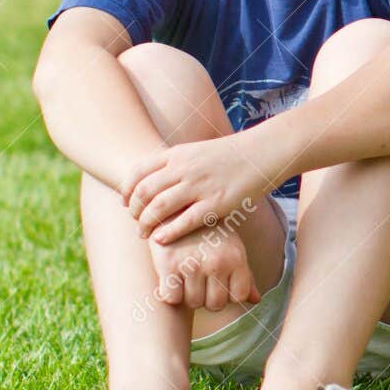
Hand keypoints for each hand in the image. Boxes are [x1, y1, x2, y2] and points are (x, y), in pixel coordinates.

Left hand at [123, 132, 279, 243]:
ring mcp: (200, 186)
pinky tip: (161, 239)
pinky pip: (185, 222)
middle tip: (135, 221)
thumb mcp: (197, 150)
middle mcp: (184, 168)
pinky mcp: (217, 203)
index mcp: (177, 154)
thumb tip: (154, 179)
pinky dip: (168, 232)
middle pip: (144, 192)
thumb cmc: (231, 154)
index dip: (126, 190)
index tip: (125, 203)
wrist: (263, 152)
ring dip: (146, 224)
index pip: (138, 172)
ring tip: (144, 234)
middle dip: (134, 210)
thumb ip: (175, 163)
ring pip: (159, 208)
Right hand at [148, 224, 261, 310]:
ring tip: (184, 275)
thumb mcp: (232, 247)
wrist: (176, 206)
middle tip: (198, 279)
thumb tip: (256, 300)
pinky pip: (172, 298)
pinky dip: (169, 293)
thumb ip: (245, 276)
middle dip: (206, 297)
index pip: (238, 297)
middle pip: (214, 304)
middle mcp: (218, 262)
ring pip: (193, 302)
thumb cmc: (208, 232)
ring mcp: (193, 263)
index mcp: (236, 258)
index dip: (227, 295)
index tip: (217, 283)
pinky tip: (170, 277)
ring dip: (187, 295)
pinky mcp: (169, 264)